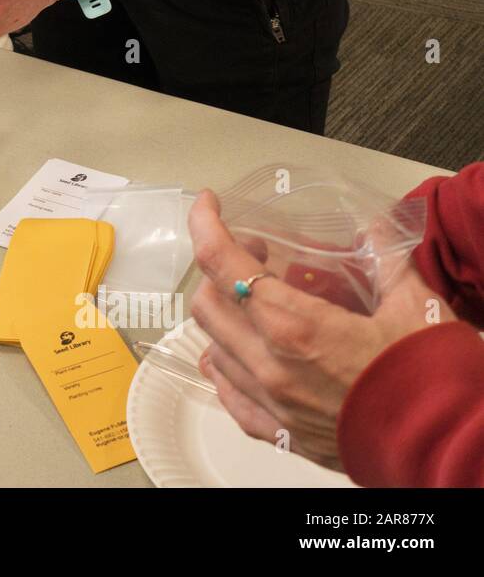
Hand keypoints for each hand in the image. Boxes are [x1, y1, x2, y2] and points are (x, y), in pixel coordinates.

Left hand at [188, 189, 450, 470]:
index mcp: (295, 325)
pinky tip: (246, 353)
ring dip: (225, 317)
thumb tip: (374, 228)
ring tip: (257, 305)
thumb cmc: (429, 377)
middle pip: (207, 304)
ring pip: (213, 347)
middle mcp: (269, 365)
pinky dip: (228, 366)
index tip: (207, 204)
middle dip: (218, 271)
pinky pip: (230, 395)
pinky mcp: (277, 432)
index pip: (222, 263)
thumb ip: (386, 259)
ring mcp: (269, 402)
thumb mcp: (415, 305)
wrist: (445, 448)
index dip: (205, 226)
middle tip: (255, 258)